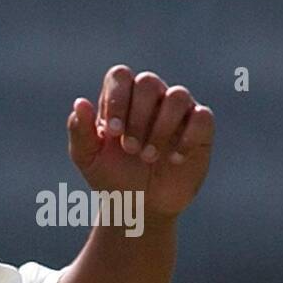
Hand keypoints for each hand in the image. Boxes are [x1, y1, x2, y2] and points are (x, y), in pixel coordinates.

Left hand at [67, 65, 213, 219]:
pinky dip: (188, 137)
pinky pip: (202, 117)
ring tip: (148, 157)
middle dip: (137, 117)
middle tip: (130, 149)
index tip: (113, 132)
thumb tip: (80, 102)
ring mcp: (177, 112)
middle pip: (148, 81)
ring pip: (177, 95)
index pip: (120, 76)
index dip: (117, 99)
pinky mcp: (201, 129)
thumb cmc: (110, 176)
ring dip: (160, 128)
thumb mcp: (87, 158)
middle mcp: (151, 99)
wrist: (137, 206)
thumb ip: (80, 130)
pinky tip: (174, 159)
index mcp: (121, 100)